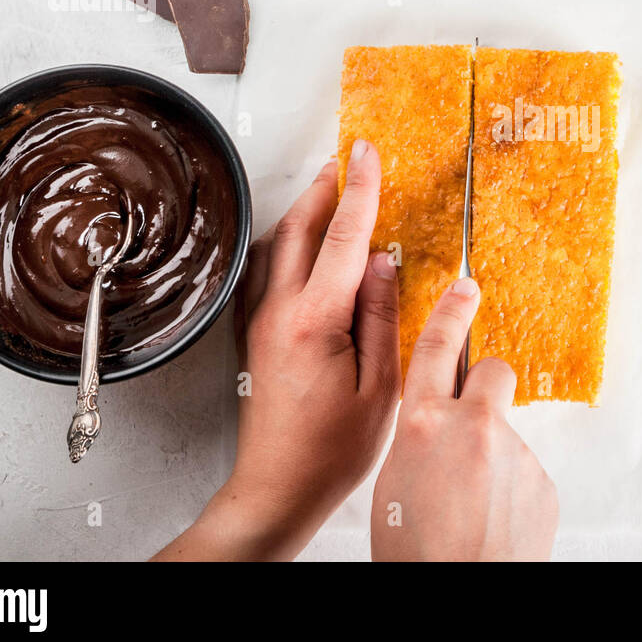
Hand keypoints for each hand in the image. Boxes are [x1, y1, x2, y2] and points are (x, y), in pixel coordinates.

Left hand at [155, 140, 400, 560]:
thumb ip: (380, 317)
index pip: (343, 238)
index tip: (367, 152)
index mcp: (314, 321)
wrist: (277, 488)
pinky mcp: (259, 335)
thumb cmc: (331, 451)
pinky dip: (293, 242)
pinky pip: (273, 271)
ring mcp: (263, 322)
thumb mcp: (379, 387)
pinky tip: (307, 242)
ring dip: (308, 211)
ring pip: (281, 246)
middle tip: (348, 157)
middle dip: (325, 186)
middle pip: (301, 230)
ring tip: (332, 189)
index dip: (359, 189)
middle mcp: (279, 313)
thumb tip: (382, 262)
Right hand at [370, 279, 558, 560]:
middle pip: (492, 372)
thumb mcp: (392, 483)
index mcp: (422, 425)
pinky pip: (524, 470)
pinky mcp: (542, 480)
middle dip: (485, 387)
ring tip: (472, 505)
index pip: (436, 347)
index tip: (465, 287)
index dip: (451, 311)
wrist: (462, 594)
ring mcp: (513, 453)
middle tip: (472, 423)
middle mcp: (473, 428)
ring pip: (507, 433)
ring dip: (493, 457)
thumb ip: (416, 439)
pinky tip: (493, 520)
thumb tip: (432, 427)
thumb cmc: (416, 553)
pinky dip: (511, 489)